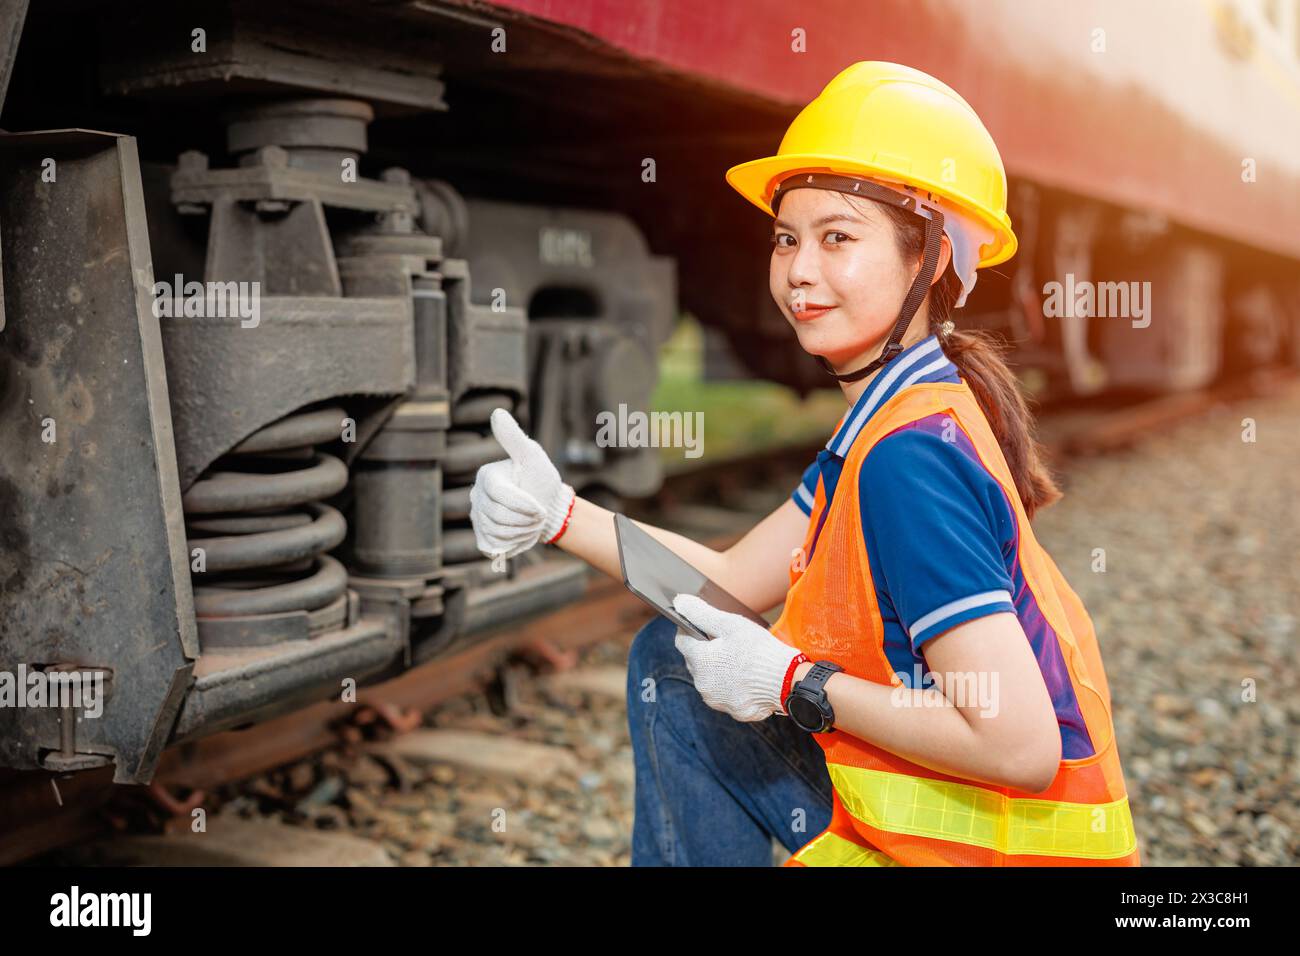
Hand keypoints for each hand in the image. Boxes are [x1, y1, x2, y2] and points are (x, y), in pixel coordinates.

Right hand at [469, 408, 575, 560]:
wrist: (548, 508)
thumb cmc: (541, 480)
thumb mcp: (531, 456)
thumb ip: (514, 438)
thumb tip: (498, 412)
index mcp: (486, 476)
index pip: (502, 497)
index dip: (525, 505)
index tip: (539, 505)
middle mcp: (475, 496)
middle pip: (499, 517)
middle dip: (527, 520)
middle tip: (537, 515)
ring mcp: (477, 518)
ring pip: (498, 533)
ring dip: (523, 532)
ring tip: (530, 522)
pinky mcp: (482, 537)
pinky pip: (494, 546)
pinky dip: (513, 544)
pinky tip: (521, 533)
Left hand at [671, 593, 800, 721]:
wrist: (785, 680)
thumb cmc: (758, 650)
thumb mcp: (729, 624)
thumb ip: (701, 613)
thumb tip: (679, 602)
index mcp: (699, 660)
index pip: (682, 640)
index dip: (690, 628)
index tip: (704, 624)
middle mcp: (702, 683)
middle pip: (695, 660)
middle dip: (706, 649)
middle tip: (728, 641)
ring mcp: (716, 699)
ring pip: (709, 678)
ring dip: (718, 668)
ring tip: (739, 660)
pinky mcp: (731, 709)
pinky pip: (725, 693)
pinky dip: (731, 684)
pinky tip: (746, 676)